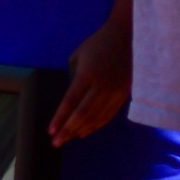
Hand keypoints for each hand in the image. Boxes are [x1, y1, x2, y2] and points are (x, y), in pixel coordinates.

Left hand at [49, 17, 131, 145]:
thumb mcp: (79, 55)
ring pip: (97, 117)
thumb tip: (71, 98)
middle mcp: (102, 86)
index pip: (71, 102)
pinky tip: (86, 131)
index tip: (51, 131)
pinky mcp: (125, 94)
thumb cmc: (98, 43)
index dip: (60, 118)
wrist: (128, 36)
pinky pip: (109, 115)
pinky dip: (97, 125)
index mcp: (87, 75)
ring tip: (69, 138)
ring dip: (82, 130)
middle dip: (68, 130)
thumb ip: (74, 77)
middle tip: (57, 143)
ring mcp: (115, 92)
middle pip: (83, 114)